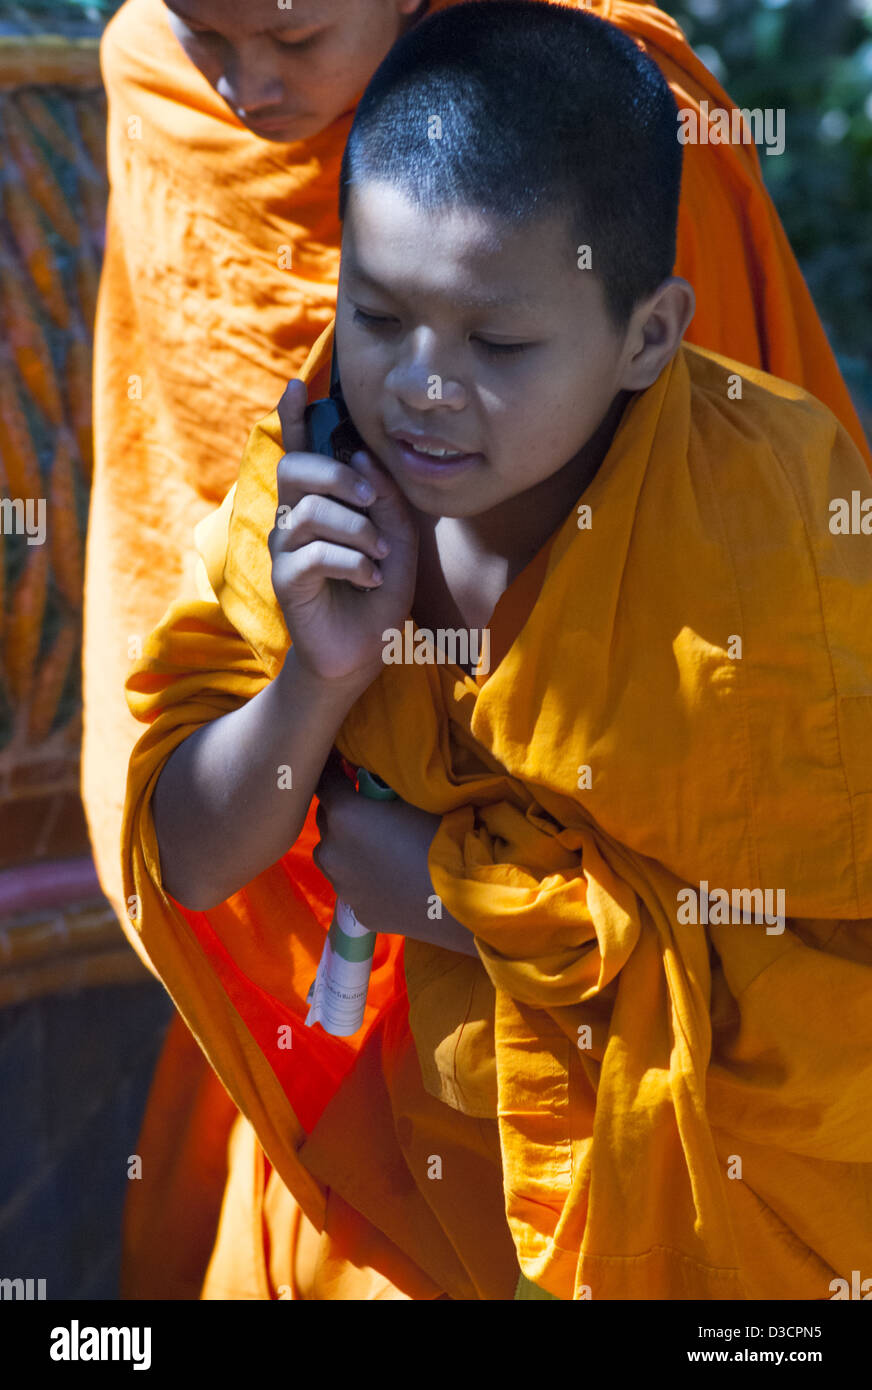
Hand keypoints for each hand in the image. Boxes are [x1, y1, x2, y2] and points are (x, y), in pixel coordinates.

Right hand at [269, 380, 418, 687]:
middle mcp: (294, 518)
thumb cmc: (379, 589)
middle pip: (295, 468)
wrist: (365, 650)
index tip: (297, 385)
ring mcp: (285, 549)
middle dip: (336, 475)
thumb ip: (384, 497)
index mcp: (320, 501)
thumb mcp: (398, 537)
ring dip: (357, 530)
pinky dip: (351, 564)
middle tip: (370, 499)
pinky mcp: (285, 581)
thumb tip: (358, 457)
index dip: (295, 417)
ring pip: (310, 511)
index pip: (301, 449)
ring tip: (378, 558)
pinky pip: (312, 555)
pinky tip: (369, 580)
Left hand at [312, 756, 478, 956]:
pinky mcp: (355, 910)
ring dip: (347, 849)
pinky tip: (390, 880)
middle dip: (342, 814)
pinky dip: (363, 879)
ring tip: (379, 851)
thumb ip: (382, 790)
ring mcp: (341, 884)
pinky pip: (352, 886)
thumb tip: (372, 785)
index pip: (324, 782)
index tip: (347, 771)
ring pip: (334, 857)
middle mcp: (331, 850)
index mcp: (343, 814)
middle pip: (326, 821)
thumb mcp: (411, 798)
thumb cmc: (441, 836)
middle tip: (369, 813)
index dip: (336, 774)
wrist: (461, 896)